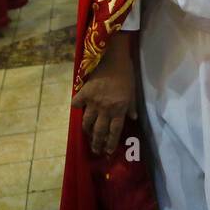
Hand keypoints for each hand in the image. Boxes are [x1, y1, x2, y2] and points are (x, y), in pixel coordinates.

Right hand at [70, 35, 136, 154]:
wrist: (114, 58)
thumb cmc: (126, 74)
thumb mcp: (133, 91)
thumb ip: (132, 107)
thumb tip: (133, 119)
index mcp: (119, 109)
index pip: (114, 131)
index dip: (110, 143)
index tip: (107, 151)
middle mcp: (106, 109)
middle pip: (100, 131)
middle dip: (97, 143)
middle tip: (95, 150)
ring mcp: (94, 102)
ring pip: (87, 122)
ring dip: (87, 131)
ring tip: (87, 135)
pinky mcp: (85, 93)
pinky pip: (77, 103)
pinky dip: (76, 106)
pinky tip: (77, 108)